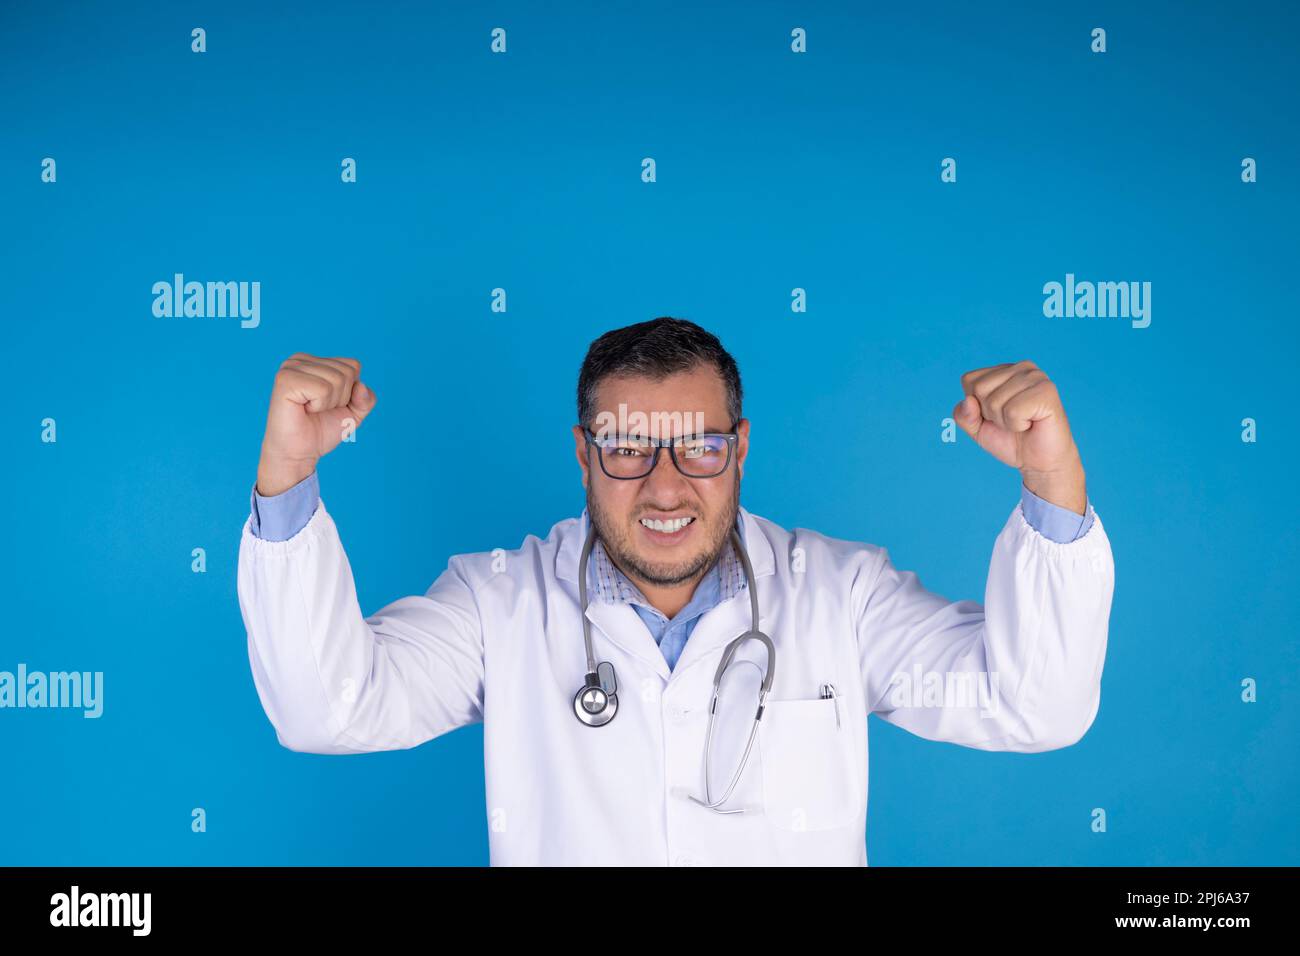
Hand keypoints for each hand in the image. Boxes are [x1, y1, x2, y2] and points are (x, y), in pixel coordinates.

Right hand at [256, 353, 376, 495]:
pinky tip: (304, 409)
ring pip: (337, 380)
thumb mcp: (354, 413)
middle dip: (341, 398)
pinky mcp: (285, 380)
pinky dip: (319, 405)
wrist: (299, 453)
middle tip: (318, 410)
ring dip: (329, 403)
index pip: (353, 365)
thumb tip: (360, 385)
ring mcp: (290, 367)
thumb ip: (366, 398)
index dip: (350, 392)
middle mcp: (300, 360)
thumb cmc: (321, 430)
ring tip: (310, 410)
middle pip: (347, 372)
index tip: (328, 404)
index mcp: (314, 361)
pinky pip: (323, 389)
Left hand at [952, 360, 1086, 513]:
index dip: (977, 406)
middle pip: (979, 389)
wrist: (1039, 462)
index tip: (997, 415)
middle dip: (990, 414)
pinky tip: (1032, 423)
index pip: (969, 380)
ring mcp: (1036, 377)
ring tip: (1023, 422)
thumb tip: (968, 401)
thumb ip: (963, 415)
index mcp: (1004, 370)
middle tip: (1012, 420)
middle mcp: (1021, 367)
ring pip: (995, 401)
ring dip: (1005, 421)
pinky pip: (1013, 411)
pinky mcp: (1047, 391)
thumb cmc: (1010, 440)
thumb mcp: (977, 428)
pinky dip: (1017, 424)